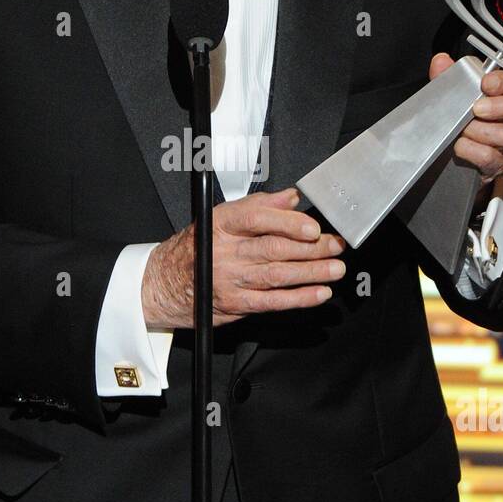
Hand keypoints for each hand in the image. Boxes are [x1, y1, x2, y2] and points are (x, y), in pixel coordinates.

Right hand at [141, 186, 345, 328]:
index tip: (312, 226)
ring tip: (335, 269)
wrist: (166, 283)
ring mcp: (230, 280)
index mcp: (222, 224)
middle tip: (335, 246)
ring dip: (311, 273)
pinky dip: (299, 298)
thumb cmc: (198, 247)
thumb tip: (290, 198)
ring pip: (277, 275)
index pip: (257, 219)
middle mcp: (225, 252)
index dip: (288, 223)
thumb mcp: (221, 217)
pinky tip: (319, 293)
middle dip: (311, 248)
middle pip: (274, 248)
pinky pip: (272, 302)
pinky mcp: (236, 304)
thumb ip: (259, 206)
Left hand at [429, 52, 502, 210]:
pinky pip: (491, 157)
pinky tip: (459, 146)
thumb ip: (449, 78)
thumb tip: (441, 60)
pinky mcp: (501, 165)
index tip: (485, 83)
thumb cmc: (460, 121)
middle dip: (501, 107)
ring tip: (461, 131)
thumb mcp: (454, 97)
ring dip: (479, 131)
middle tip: (477, 108)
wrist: (453, 158)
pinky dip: (472, 151)